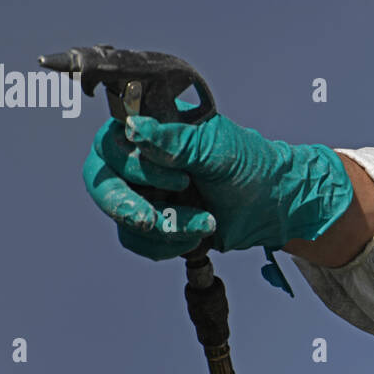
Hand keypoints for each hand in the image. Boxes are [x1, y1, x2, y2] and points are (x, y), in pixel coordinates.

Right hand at [82, 113, 353, 262]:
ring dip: (165, 228)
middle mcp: (138, 159)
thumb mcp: (217, 149)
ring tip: (206, 221)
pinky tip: (199, 234)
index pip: (110, 143)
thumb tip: (135, 129)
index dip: (131, 165)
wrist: (270, 205)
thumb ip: (176, 141)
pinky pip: (137, 240)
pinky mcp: (152, 222)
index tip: (179, 177)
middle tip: (156, 219)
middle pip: (103, 184)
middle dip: (131, 207)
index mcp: (151, 130)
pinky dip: (168, 244)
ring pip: (123, 218)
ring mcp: (143, 192)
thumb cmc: (248, 166)